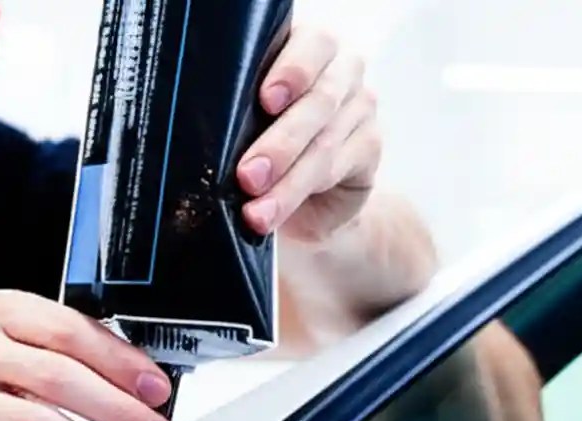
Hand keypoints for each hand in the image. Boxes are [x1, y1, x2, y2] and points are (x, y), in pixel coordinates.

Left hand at [237, 26, 379, 240]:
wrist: (305, 197)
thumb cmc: (264, 146)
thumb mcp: (247, 126)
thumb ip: (242, 116)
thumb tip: (212, 141)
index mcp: (306, 48)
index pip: (312, 45)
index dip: (292, 72)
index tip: (266, 101)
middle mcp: (340, 70)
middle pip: (318, 101)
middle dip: (280, 144)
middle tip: (248, 177)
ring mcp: (360, 106)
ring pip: (324, 143)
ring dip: (286, 182)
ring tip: (255, 212)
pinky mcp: (370, 144)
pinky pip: (337, 168)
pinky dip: (299, 194)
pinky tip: (273, 213)